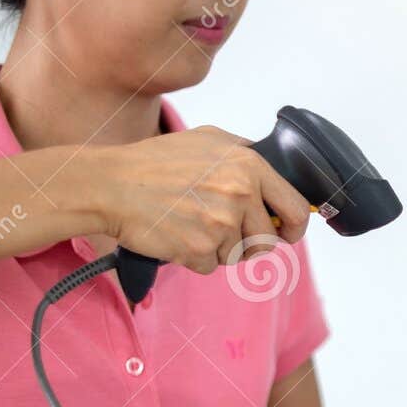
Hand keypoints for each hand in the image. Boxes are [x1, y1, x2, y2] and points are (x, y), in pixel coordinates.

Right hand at [93, 126, 311, 273]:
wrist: (111, 185)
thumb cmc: (155, 162)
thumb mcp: (207, 140)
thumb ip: (244, 154)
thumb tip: (275, 177)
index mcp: (248, 166)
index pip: (296, 208)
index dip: (294, 227)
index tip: (287, 232)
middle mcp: (240, 193)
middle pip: (268, 240)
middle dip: (251, 242)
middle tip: (226, 233)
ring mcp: (221, 223)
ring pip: (239, 255)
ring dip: (219, 249)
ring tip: (193, 225)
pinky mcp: (200, 249)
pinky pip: (211, 266)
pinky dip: (196, 258)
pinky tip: (177, 235)